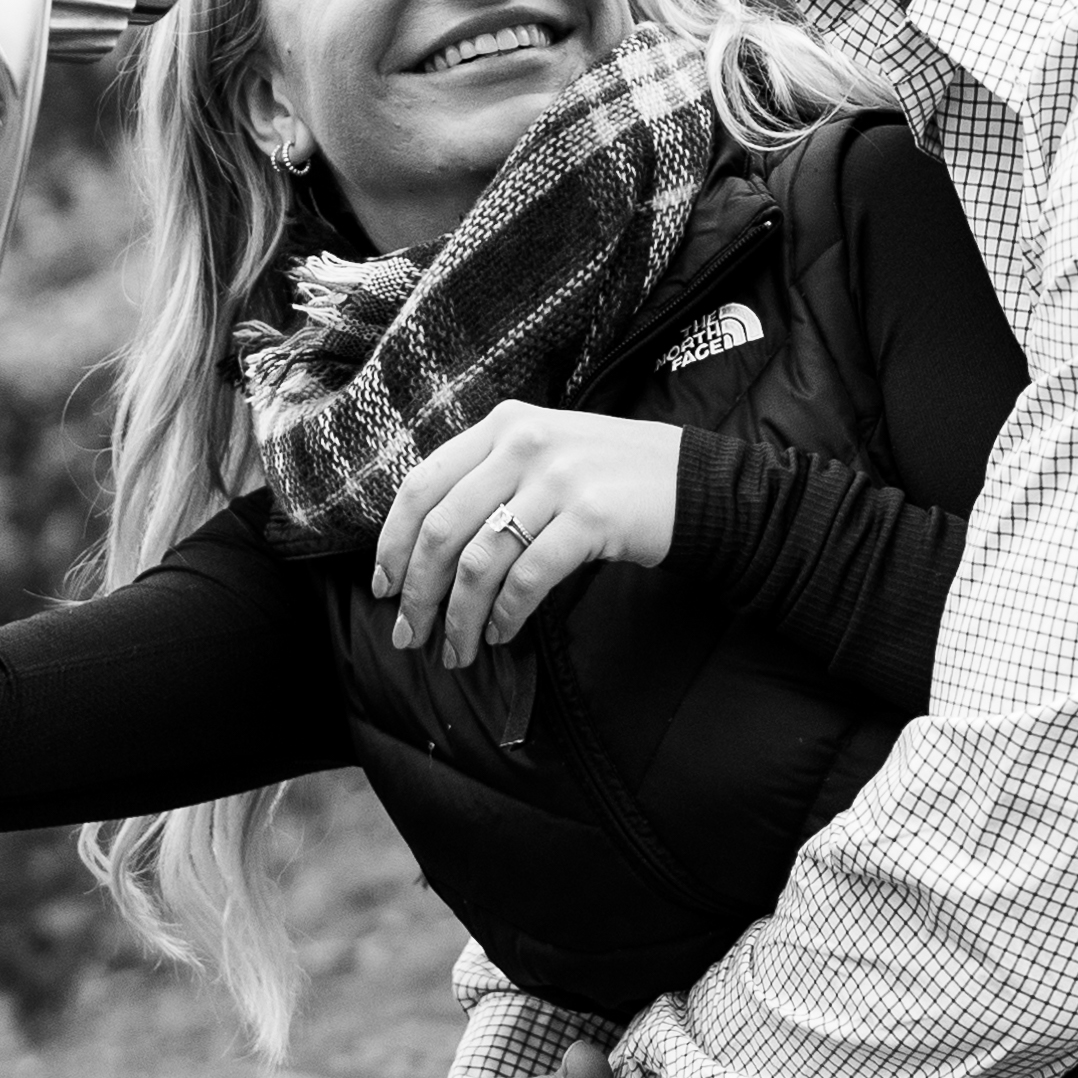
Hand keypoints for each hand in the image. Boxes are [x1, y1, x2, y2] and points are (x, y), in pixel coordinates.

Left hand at [376, 403, 681, 666]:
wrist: (693, 483)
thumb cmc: (610, 479)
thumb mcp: (543, 456)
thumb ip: (488, 482)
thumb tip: (423, 553)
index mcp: (501, 426)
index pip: (422, 485)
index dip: (393, 542)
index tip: (384, 588)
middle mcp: (523, 444)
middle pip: (441, 530)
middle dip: (418, 594)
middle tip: (410, 637)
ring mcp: (557, 478)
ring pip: (479, 562)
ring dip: (459, 618)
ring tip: (457, 651)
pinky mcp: (590, 517)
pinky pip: (527, 578)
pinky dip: (506, 614)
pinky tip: (500, 633)